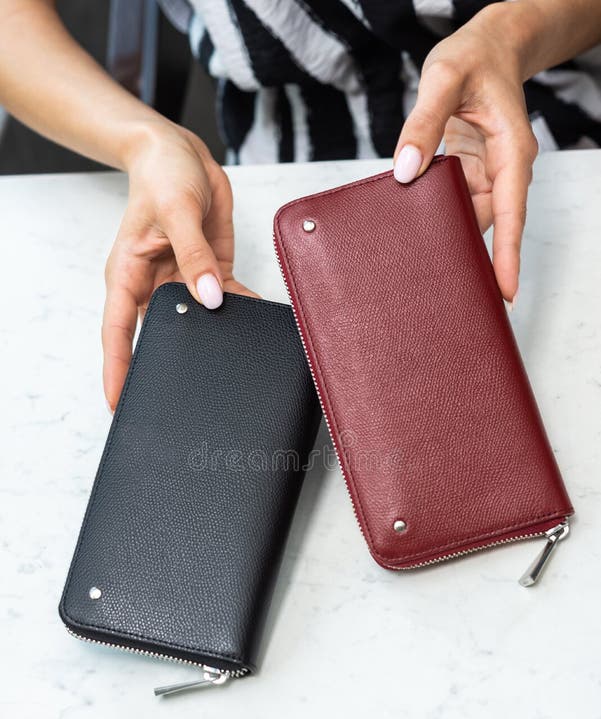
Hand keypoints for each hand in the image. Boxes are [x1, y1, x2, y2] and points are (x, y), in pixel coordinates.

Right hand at [103, 123, 254, 410]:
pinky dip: (240, 309)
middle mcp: (153, 285)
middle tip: (181, 400)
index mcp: (129, 275)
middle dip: (168, 365)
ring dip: (213, 338)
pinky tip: (257, 320)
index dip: (119, 370)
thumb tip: (209, 299)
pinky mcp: (208, 272)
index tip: (118, 403)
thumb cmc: (161, 175)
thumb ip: (194, 257)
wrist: (180, 153)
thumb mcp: (176, 213)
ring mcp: (181, 281)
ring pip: (195, 322)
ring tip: (228, 367)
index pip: (118, 332)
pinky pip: (225, 299)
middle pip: (157, 336)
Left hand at [393, 4, 538, 304]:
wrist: (486, 44)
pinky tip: (418, 235)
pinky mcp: (468, 171)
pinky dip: (437, 217)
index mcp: (510, 151)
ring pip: (470, 217)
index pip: (512, 213)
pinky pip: (454, 203)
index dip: (507, 254)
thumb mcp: (443, 79)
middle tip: (456, 297)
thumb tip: (406, 170)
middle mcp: (503, 168)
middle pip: (491, 224)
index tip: (505, 291)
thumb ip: (422, 122)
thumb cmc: (473, 56)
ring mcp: (485, 172)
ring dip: (450, 238)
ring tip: (431, 274)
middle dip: (476, 258)